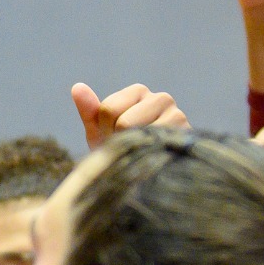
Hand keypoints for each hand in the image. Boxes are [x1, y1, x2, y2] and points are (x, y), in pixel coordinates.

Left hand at [69, 83, 189, 151]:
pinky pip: (154, 147)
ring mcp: (177, 116)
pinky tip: (153, 159)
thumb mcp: (101, 133)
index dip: (105, 131)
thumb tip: (77, 87)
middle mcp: (161, 98)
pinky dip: (147, 157)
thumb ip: (90, 112)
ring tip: (142, 153)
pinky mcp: (186, 135)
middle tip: (130, 148)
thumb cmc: (125, 150)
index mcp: (139, 92)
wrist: (154, 177)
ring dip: (133, 150)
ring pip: (139, 134)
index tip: (115, 138)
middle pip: (123, 121)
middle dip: (119, 140)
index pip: (107, 109)